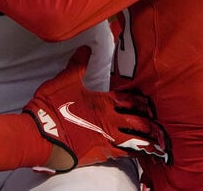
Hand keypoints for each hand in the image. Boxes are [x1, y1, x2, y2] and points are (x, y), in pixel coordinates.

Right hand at [24, 47, 170, 172]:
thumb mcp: (65, 80)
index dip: (142, 101)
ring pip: (135, 141)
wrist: (42, 135)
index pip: (130, 100)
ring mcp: (107, 139)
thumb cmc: (53, 106)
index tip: (150, 102)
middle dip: (149, 123)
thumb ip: (78, 65)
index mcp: (103, 102)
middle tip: (160, 125)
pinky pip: (123, 155)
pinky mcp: (101, 154)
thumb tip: (87, 48)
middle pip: (137, 122)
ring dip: (146, 141)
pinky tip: (138, 155)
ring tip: (157, 143)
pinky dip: (133, 154)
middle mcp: (110, 121)